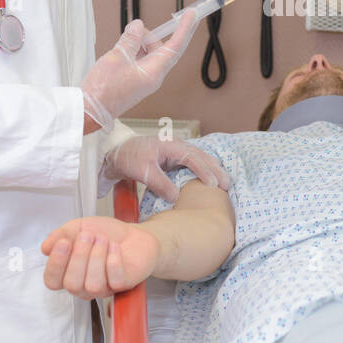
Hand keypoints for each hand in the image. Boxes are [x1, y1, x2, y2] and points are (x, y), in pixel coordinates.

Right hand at [41, 216, 158, 299]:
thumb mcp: (79, 227)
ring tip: (103, 239)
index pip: (52, 281)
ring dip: (97, 257)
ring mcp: (104, 288)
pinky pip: (114, 280)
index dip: (56, 264)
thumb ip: (60, 235)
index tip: (64, 242)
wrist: (134, 234)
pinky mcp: (123, 285)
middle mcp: (84, 285)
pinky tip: (114, 247)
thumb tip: (45, 247)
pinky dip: (113, 261)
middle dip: (79, 257)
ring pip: (93, 285)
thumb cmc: (105, 233)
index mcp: (68, 272)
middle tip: (87, 235)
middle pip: (72, 284)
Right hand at [80, 10, 198, 131]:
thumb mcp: (117, 57)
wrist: (90, 111)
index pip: (175, 46)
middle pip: (160, 48)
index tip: (191, 14)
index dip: (185, 29)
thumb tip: (139, 26)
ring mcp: (144, 80)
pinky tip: (120, 51)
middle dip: (149, 37)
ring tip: (120, 45)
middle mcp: (153, 76)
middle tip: (135, 30)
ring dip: (138, 44)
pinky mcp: (135, 81)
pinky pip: (140, 61)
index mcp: (154, 72)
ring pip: (148, 54)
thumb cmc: (103, 90)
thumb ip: (131, 39)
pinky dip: (133, 52)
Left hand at [101, 135, 230, 202]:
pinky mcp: (173, 158)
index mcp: (171, 145)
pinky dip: (204, 170)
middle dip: (216, 170)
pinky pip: (194, 162)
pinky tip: (209, 179)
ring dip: (212, 170)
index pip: (193, 158)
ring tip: (224, 183)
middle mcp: (177, 146)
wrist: (115, 152)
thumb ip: (160, 183)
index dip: (204, 171)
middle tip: (227, 185)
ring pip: (200, 158)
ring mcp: (176, 151)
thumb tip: (176, 197)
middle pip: (202, 156)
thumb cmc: (127, 158)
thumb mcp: (143, 171)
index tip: (213, 185)